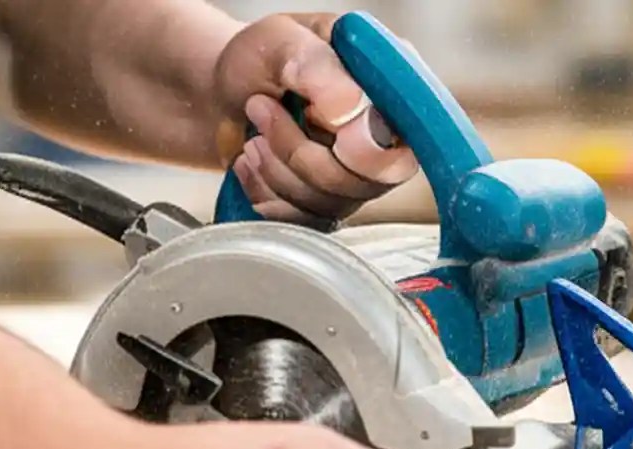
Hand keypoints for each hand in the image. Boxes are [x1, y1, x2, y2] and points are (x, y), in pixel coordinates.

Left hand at [212, 13, 419, 228]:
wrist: (231, 90)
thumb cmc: (261, 59)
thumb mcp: (281, 42)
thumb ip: (316, 66)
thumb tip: (349, 110)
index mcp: (391, 91)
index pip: (401, 140)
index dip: (359, 145)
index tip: (307, 114)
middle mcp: (389, 140)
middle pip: (364, 181)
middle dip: (298, 152)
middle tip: (259, 107)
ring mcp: (362, 177)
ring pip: (330, 204)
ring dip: (277, 172)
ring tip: (252, 136)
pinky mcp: (332, 204)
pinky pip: (305, 221)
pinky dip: (267, 197)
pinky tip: (250, 164)